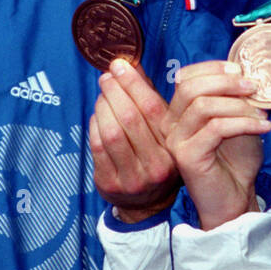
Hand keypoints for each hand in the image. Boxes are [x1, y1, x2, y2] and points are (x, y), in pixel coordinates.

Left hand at [88, 59, 179, 221]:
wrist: (150, 204)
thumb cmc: (158, 156)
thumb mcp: (164, 130)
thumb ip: (150, 98)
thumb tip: (132, 65)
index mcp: (175, 146)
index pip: (153, 108)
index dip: (134, 83)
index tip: (121, 65)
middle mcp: (157, 164)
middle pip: (130, 118)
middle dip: (115, 91)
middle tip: (107, 77)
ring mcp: (133, 177)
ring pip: (112, 132)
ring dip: (102, 106)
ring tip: (102, 94)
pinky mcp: (111, 184)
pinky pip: (98, 147)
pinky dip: (95, 125)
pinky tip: (97, 115)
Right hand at [165, 61, 270, 230]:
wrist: (236, 198)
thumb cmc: (237, 160)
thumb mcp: (239, 119)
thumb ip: (236, 97)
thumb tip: (248, 72)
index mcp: (179, 112)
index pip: (186, 77)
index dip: (213, 68)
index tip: (242, 70)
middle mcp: (170, 124)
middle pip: (189, 87)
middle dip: (226, 81)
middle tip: (255, 88)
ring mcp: (176, 141)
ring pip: (203, 106)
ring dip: (238, 105)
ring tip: (262, 115)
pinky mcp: (186, 156)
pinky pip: (215, 128)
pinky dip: (244, 123)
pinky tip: (264, 128)